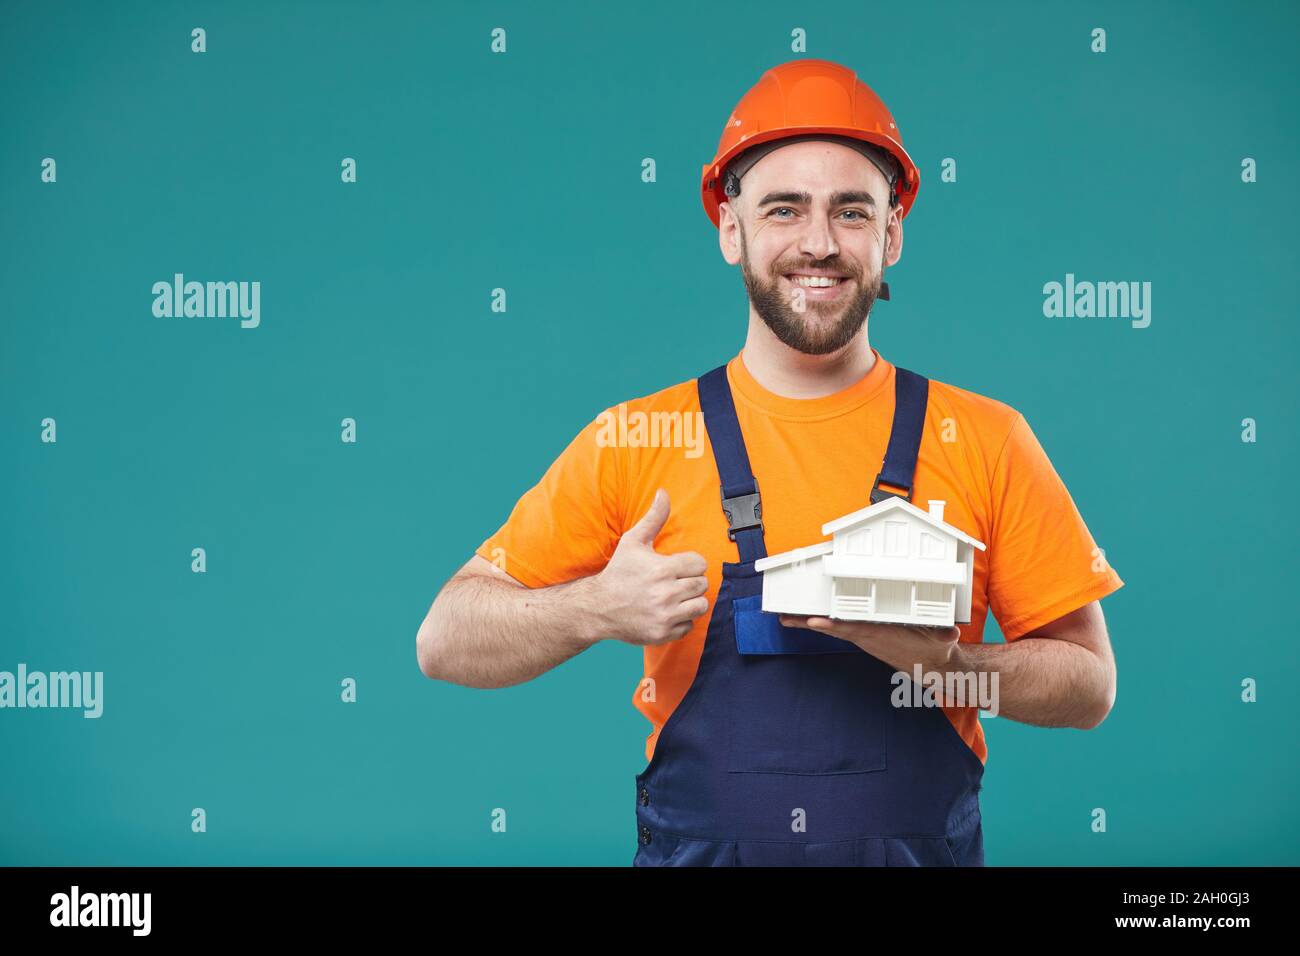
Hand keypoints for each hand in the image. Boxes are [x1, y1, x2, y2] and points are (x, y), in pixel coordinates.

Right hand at [593, 488, 709, 645]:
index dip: (690, 564)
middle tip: (674, 582)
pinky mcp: (663, 633)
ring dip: (691, 602)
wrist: (598, 607)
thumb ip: (653, 517)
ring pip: (700, 606)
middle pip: (702, 585)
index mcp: (662, 569)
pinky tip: (666, 613)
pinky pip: (688, 626)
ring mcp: (665, 616)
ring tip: (675, 597)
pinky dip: (681, 621)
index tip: (677, 566)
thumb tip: (663, 492)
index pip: (700, 564)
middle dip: (690, 582)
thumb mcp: (633, 542)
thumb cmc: (619, 572)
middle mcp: (666, 594)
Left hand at [778, 613, 961, 674]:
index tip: (813, 622)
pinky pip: (838, 628)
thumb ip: (945, 636)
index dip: (832, 625)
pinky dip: (821, 623)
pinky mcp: (864, 636)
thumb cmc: (935, 648)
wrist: (933, 666)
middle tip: (785, 618)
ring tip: (785, 617)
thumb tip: (951, 634)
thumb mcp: (943, 641)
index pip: (853, 628)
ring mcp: (864, 637)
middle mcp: (868, 637)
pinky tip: (805, 620)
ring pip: (833, 627)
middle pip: (834, 627)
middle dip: (809, 623)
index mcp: (882, 635)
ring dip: (808, 622)